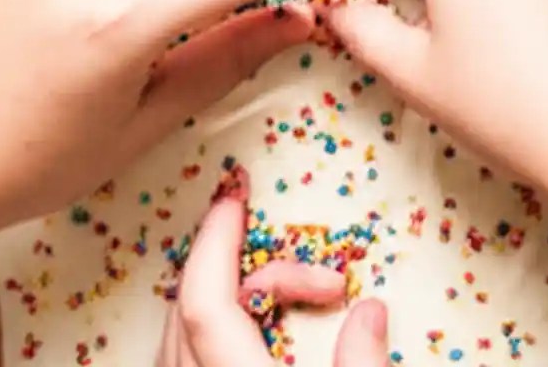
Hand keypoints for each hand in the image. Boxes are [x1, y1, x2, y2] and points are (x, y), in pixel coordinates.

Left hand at [160, 171, 388, 365]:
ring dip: (221, 300)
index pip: (205, 302)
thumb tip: (370, 310)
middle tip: (321, 282)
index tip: (235, 197)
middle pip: (195, 308)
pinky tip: (247, 329)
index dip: (215, 242)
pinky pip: (180, 358)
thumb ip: (362, 362)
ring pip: (177, 335)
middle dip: (247, 272)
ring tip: (280, 295)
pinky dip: (206, 330)